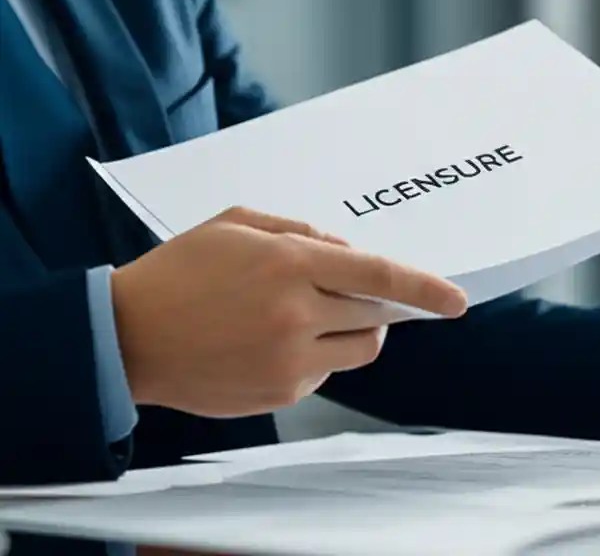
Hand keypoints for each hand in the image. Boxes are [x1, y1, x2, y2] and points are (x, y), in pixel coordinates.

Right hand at [111, 206, 467, 417]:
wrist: (125, 337)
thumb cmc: (180, 273)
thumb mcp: (238, 225)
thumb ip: (302, 232)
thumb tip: (350, 253)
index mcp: (288, 264)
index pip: (379, 274)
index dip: (425, 287)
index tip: (457, 299)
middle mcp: (297, 313)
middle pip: (375, 316)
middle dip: (373, 304)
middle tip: (342, 294)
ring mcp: (290, 359)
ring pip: (360, 349)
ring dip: (352, 331)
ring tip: (306, 317)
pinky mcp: (280, 391)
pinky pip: (325, 373)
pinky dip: (316, 356)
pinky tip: (271, 342)